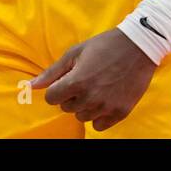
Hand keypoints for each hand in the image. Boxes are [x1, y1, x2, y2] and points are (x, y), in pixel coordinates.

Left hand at [31, 28, 157, 131]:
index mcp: (77, 81)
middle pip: (66, 108)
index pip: (51, 98)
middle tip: (86, 79)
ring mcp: (106, 106)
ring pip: (82, 117)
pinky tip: (105, 99)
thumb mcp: (76, 52)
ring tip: (97, 86)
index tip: (67, 80)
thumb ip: (52, 72)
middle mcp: (90, 97)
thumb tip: (31, 86)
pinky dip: (99, 115)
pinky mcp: (120, 112)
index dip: (57, 88)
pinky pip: (99, 125)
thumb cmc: (105, 45)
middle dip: (71, 95)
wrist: (139, 46)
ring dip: (85, 105)